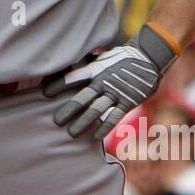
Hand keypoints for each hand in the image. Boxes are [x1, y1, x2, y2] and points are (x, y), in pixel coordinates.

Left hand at [42, 24, 175, 139]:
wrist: (149, 57)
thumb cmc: (122, 57)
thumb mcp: (103, 57)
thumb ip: (88, 64)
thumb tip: (68, 64)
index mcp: (96, 69)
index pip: (73, 77)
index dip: (58, 85)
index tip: (45, 93)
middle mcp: (104, 82)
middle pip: (82, 97)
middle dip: (68, 109)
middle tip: (56, 121)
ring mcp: (116, 93)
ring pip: (96, 110)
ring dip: (83, 122)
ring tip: (71, 133)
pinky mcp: (128, 101)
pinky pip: (115, 117)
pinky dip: (105, 127)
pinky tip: (95, 137)